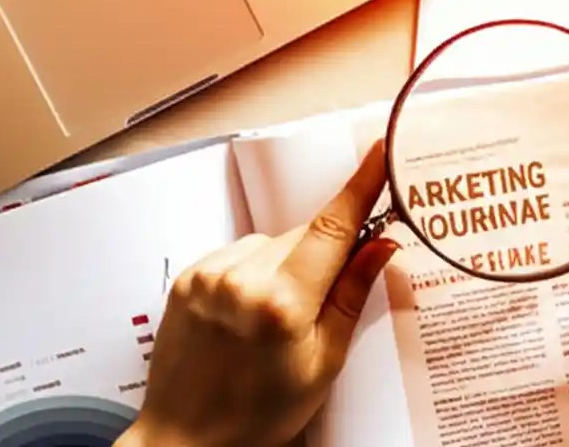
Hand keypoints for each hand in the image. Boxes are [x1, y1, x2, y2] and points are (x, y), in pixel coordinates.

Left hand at [116, 144, 398, 446]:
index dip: (362, 185)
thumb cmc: (260, 414)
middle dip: (323, 255)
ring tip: (277, 319)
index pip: (333, 228)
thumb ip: (352, 296)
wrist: (186, 440)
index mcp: (282, 304)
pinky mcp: (188, 277)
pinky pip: (239, 252)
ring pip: (272, 242)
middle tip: (322, 301)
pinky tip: (250, 311)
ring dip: (286, 263)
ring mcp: (209, 276)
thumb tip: (383, 244)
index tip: (381, 151)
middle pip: (305, 236)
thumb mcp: (323, 363)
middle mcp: (241, 280)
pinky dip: (253, 271)